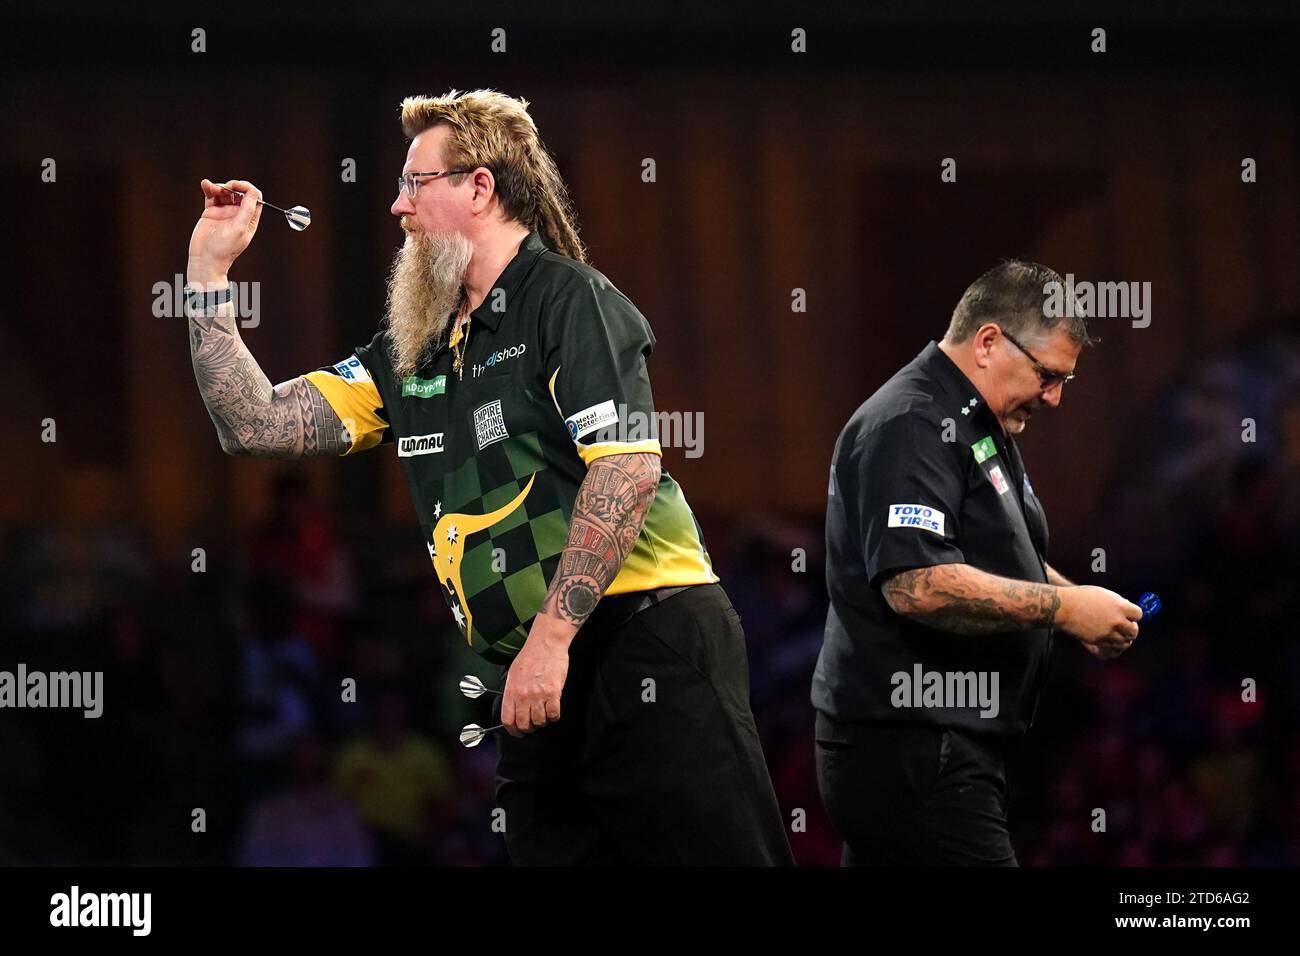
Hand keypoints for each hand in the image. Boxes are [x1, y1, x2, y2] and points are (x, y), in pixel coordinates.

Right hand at [187, 179, 263, 279]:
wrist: (205, 259)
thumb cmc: (224, 249)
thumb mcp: (239, 229)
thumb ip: (247, 210)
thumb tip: (254, 193)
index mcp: (249, 219)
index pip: (254, 198)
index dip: (247, 188)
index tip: (236, 186)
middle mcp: (238, 215)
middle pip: (239, 193)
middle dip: (232, 186)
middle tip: (223, 188)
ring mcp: (224, 213)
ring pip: (225, 193)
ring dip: (219, 186)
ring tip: (212, 188)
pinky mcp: (211, 212)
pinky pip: (212, 196)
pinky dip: (209, 188)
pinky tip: (205, 184)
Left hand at [500, 613, 574, 735]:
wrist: (546, 643)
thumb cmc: (531, 656)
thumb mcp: (514, 673)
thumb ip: (512, 692)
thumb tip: (513, 708)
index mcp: (511, 691)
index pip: (508, 720)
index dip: (513, 730)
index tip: (518, 732)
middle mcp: (523, 695)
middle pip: (524, 724)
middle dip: (529, 728)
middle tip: (534, 725)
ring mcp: (538, 695)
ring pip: (540, 722)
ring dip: (543, 722)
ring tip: (545, 714)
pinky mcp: (553, 692)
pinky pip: (554, 714)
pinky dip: (554, 716)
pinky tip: (554, 709)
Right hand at [1057, 585, 1141, 658]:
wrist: (1063, 607)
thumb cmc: (1081, 597)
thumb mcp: (1103, 594)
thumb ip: (1117, 602)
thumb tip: (1127, 607)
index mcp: (1120, 606)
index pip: (1139, 615)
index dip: (1134, 616)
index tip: (1128, 616)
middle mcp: (1116, 620)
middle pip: (1134, 631)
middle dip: (1130, 630)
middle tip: (1124, 627)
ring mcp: (1107, 632)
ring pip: (1124, 642)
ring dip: (1121, 639)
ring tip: (1116, 635)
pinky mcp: (1098, 640)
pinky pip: (1111, 648)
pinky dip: (1111, 646)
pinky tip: (1108, 640)